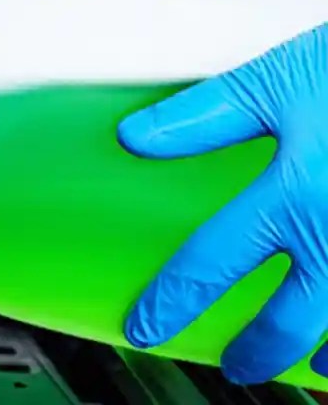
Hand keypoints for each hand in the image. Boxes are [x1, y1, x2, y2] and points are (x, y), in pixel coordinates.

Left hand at [119, 23, 327, 383]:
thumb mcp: (280, 80)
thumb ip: (206, 116)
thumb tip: (137, 138)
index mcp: (294, 197)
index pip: (209, 266)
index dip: (170, 302)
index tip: (146, 325)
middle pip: (288, 323)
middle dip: (256, 351)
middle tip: (236, 365)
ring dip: (327, 354)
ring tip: (307, 363)